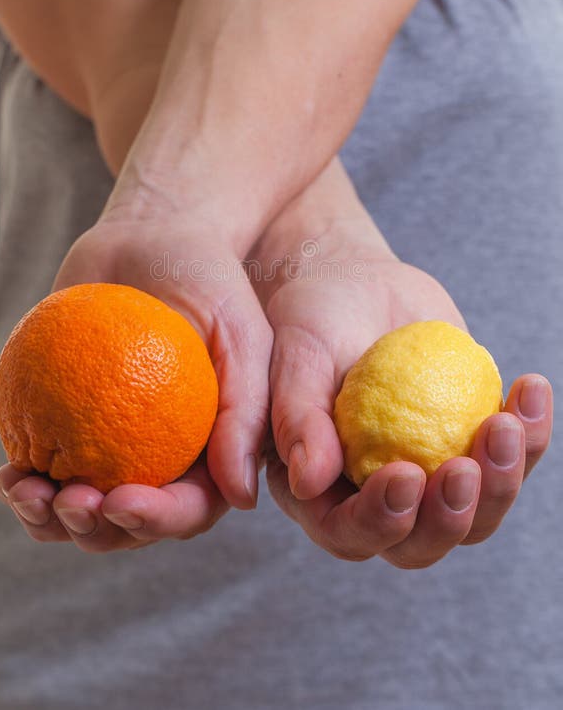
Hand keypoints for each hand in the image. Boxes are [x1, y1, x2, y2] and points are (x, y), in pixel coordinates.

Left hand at [0, 213, 272, 551]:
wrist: (151, 237)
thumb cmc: (208, 280)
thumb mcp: (243, 335)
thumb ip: (246, 410)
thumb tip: (242, 497)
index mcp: (209, 452)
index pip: (189, 507)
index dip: (157, 520)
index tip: (122, 500)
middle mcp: (161, 458)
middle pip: (128, 524)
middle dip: (95, 530)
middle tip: (69, 500)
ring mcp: (110, 443)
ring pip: (78, 510)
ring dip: (49, 520)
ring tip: (26, 491)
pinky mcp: (65, 421)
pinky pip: (42, 468)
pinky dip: (22, 482)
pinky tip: (8, 471)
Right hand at [253, 197, 551, 565]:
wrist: (361, 284)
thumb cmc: (316, 317)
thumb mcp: (297, 356)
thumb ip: (296, 416)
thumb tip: (308, 481)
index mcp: (321, 488)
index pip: (347, 530)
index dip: (379, 520)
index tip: (405, 474)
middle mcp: (374, 494)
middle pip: (418, 544)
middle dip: (449, 519)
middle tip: (465, 468)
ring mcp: (429, 474)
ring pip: (475, 516)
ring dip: (501, 481)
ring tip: (507, 424)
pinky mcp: (468, 444)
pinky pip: (509, 460)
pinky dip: (531, 434)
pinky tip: (530, 389)